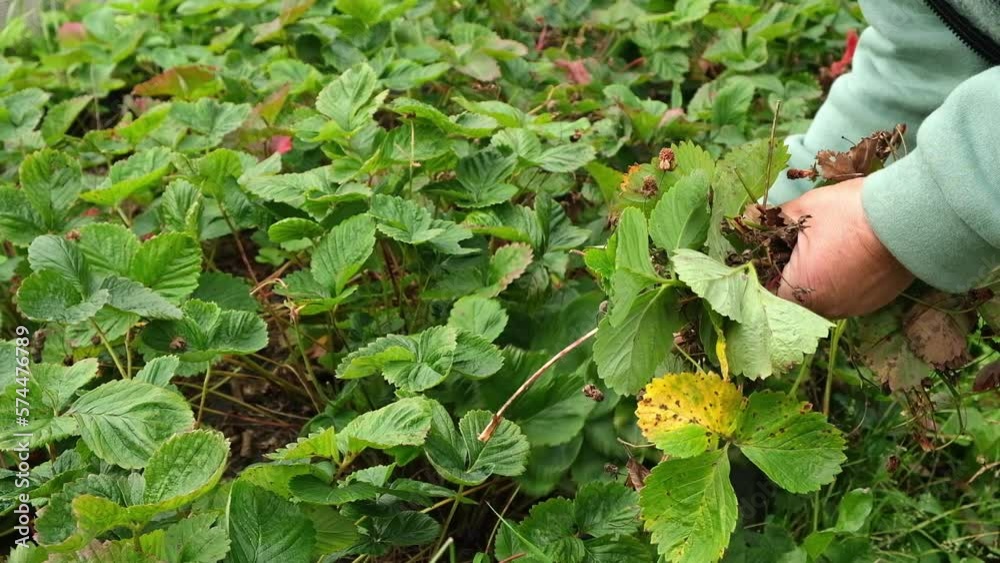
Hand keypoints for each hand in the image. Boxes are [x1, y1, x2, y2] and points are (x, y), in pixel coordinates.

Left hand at [775, 177, 913, 317]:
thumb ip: (774, 220)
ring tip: (825, 249)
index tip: (771, 253)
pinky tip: (847, 257)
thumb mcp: (804, 208)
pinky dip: (843, 280)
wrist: (910, 217)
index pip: (769, 291)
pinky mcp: (875, 302)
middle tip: (796, 247)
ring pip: (823, 297)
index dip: (767, 270)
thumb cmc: (852, 213)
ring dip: (819, 279)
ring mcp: (853, 308)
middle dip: (793, 273)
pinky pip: (848, 295)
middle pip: (795, 298)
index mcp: (801, 292)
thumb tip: (754, 218)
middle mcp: (825, 309)